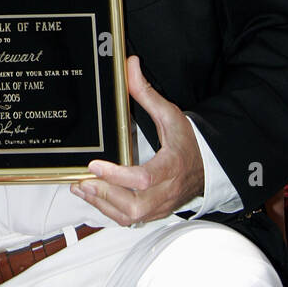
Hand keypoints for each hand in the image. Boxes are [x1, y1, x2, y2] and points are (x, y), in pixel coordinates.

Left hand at [70, 56, 204, 224]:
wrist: (206, 167)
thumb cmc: (187, 142)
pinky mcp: (153, 212)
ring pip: (130, 216)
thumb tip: (130, 66)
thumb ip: (147, 93)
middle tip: (83, 179)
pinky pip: (130, 220)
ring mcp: (160, 205)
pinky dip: (108, 211)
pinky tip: (92, 196)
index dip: (118, 175)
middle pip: (135, 204)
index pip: (145, 177)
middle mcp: (167, 190)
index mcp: (172, 165)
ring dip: (102, 204)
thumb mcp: (169, 114)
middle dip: (105, 194)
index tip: (95, 165)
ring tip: (81, 186)